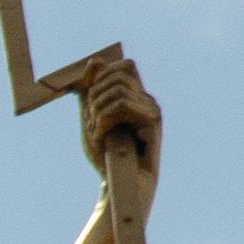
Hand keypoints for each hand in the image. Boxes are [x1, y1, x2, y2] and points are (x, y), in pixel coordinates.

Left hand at [76, 44, 161, 185]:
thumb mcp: (90, 117)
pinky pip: (122, 105)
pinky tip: (104, 137)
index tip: (90, 103)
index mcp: (137, 97)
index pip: (124, 66)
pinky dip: (104, 120)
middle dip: (96, 95)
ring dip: (98, 111)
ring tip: (96, 133)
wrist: (117, 183)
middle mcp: (148, 100)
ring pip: (117, 90)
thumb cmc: (106, 155)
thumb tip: (95, 60)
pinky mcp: (153, 122)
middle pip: (118, 74)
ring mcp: (153, 110)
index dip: (103, 76)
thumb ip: (90, 90)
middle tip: (91, 122)